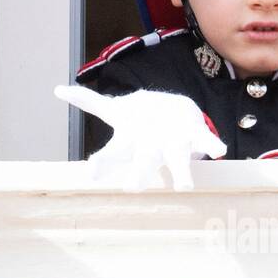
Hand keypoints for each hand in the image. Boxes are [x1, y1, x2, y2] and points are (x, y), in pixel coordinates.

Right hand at [53, 84, 226, 190]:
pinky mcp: (195, 137)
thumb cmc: (141, 122)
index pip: (112, 155)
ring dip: (181, 173)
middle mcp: (152, 150)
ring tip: (185, 186)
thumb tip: (57, 89)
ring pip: (176, 160)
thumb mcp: (114, 111)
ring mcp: (174, 145)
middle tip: (132, 188)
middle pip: (143, 163)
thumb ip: (88, 101)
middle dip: (138, 175)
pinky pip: (204, 141)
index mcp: (131, 144)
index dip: (101, 164)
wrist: (174, 118)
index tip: (90, 175)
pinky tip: (219, 150)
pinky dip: (212, 146)